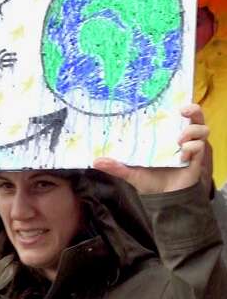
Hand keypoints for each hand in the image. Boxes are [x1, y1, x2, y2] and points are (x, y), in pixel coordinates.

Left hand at [92, 103, 208, 194]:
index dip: (175, 103)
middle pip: (194, 116)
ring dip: (192, 130)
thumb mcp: (131, 172)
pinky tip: (182, 156)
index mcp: (164, 135)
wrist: (165, 200)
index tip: (170, 99)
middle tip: (183, 110)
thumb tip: (95, 161)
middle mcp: (180, 137)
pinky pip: (201, 146)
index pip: (172, 114)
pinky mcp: (198, 159)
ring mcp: (191, 147)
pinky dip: (193, 148)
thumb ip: (116, 166)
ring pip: (202, 128)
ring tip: (179, 140)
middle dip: (193, 109)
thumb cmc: (150, 182)